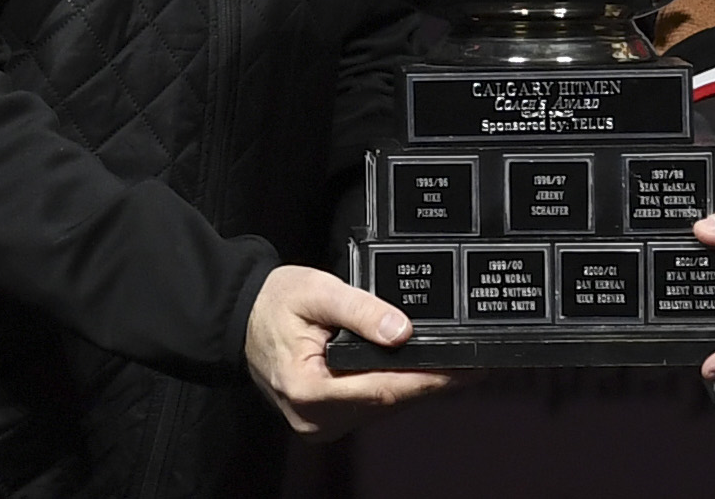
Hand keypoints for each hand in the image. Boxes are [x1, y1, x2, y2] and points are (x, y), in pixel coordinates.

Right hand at [243, 265, 452, 439]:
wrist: (240, 317)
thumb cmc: (273, 303)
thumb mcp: (317, 291)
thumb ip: (361, 311)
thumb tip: (402, 331)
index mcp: (309, 389)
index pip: (383, 389)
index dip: (428, 379)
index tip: (465, 370)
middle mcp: (314, 418)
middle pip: (387, 402)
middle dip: (431, 383)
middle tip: (474, 366)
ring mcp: (319, 424)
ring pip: (382, 407)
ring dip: (417, 387)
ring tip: (456, 367)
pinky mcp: (325, 419)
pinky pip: (369, 405)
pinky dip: (395, 388)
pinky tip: (419, 372)